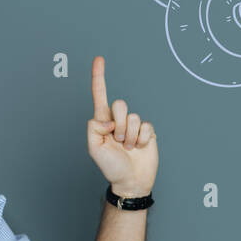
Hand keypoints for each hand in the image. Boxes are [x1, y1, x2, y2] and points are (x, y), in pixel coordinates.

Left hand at [87, 55, 157, 196]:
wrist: (131, 181)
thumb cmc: (111, 167)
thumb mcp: (94, 149)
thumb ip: (94, 128)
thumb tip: (108, 119)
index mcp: (103, 122)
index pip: (100, 96)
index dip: (99, 77)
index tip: (99, 59)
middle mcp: (118, 121)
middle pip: (120, 105)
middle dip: (119, 124)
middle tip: (118, 141)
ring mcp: (133, 126)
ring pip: (134, 117)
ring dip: (130, 136)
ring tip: (128, 148)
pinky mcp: (147, 132)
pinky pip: (146, 126)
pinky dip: (142, 139)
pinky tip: (139, 148)